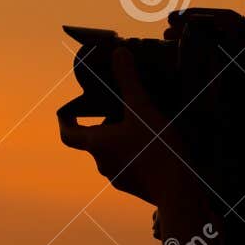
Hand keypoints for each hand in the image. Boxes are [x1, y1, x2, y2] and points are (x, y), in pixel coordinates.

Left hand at [58, 48, 198, 206]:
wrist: (179, 191)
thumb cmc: (156, 148)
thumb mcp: (142, 108)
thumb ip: (129, 80)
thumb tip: (118, 53)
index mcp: (97, 144)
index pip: (68, 134)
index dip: (65, 122)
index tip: (66, 113)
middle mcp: (103, 163)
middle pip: (95, 141)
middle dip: (106, 125)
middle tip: (122, 109)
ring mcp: (119, 178)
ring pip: (114, 154)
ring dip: (122, 140)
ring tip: (143, 126)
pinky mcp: (137, 187)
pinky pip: (131, 167)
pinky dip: (137, 155)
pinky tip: (156, 147)